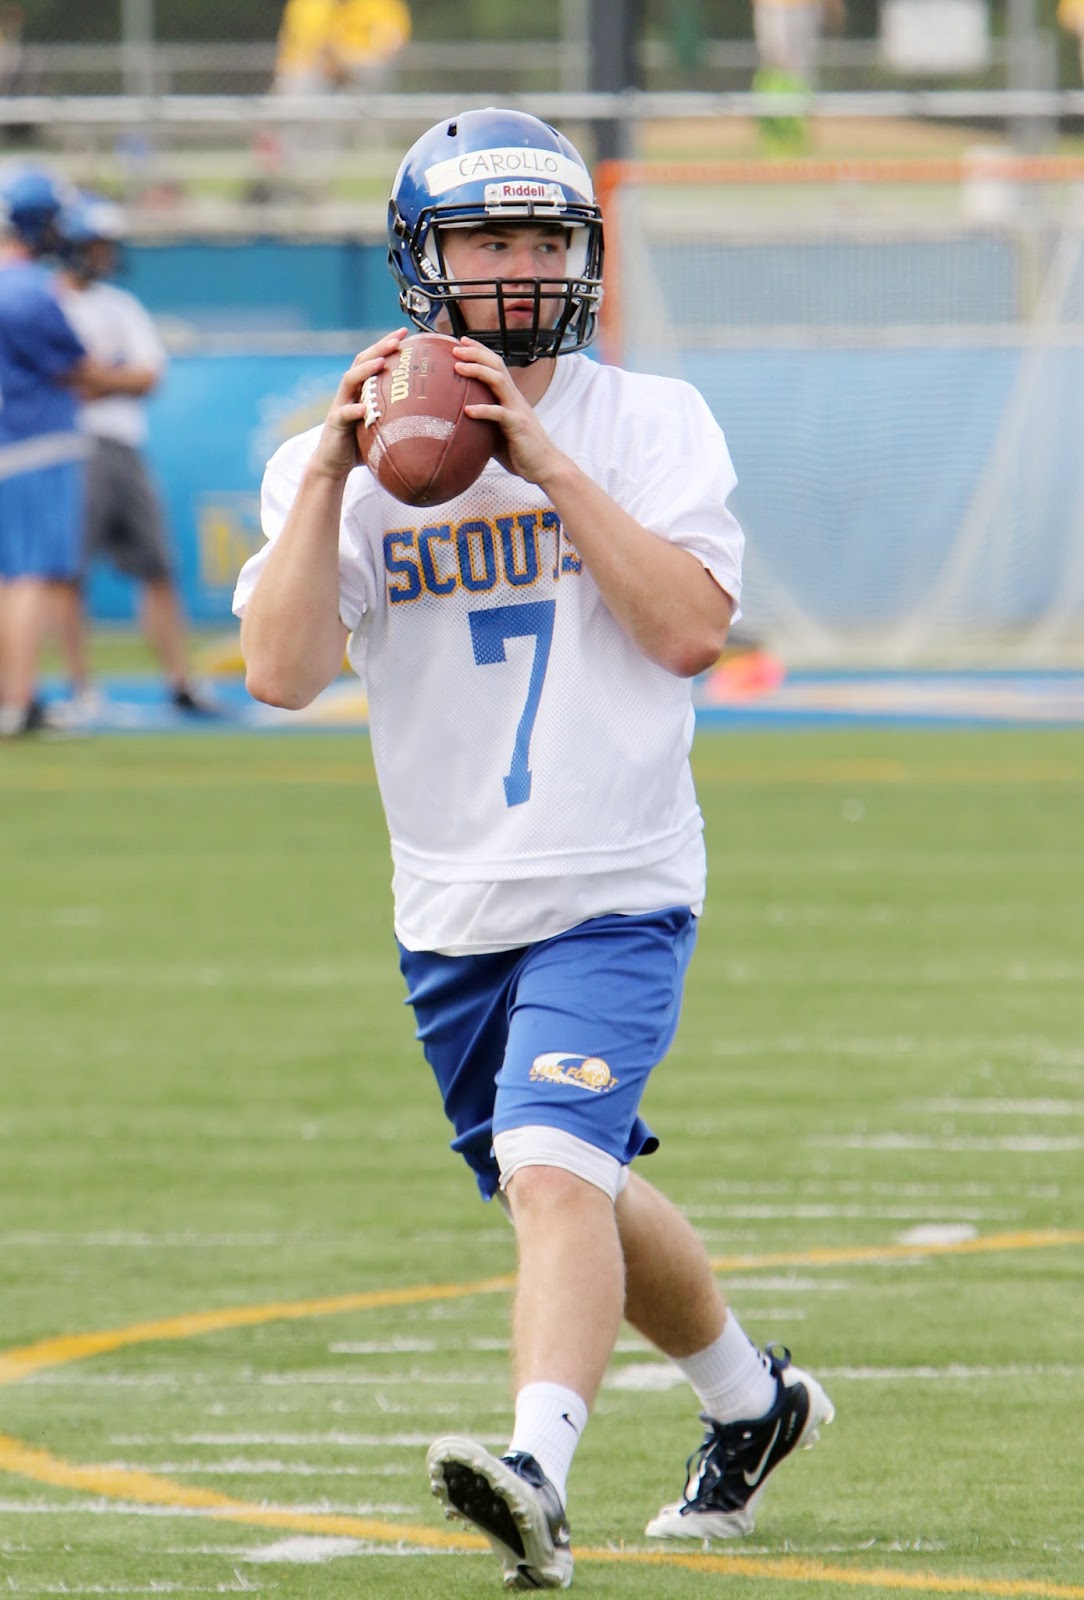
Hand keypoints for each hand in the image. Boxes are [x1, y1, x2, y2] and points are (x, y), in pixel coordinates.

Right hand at [308, 328, 408, 481]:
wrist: (334, 464)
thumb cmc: (362, 445)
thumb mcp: (384, 427)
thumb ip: (401, 418)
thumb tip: (436, 418)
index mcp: (361, 389)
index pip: (373, 360)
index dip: (387, 345)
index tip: (406, 333)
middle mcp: (349, 392)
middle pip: (361, 362)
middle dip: (379, 348)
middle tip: (397, 339)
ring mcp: (340, 405)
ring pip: (350, 380)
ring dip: (365, 370)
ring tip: (380, 363)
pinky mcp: (335, 423)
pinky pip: (344, 414)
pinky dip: (354, 409)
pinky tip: (364, 408)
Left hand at [453, 338, 565, 487]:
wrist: (545, 467)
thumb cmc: (520, 451)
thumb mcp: (496, 433)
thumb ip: (481, 423)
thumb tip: (456, 423)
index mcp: (510, 397)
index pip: (495, 365)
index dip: (480, 350)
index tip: (461, 341)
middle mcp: (514, 398)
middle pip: (496, 365)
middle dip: (475, 353)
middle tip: (455, 348)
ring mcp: (517, 410)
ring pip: (498, 381)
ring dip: (477, 371)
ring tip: (458, 367)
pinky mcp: (518, 425)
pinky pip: (499, 414)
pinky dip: (483, 410)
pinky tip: (467, 410)